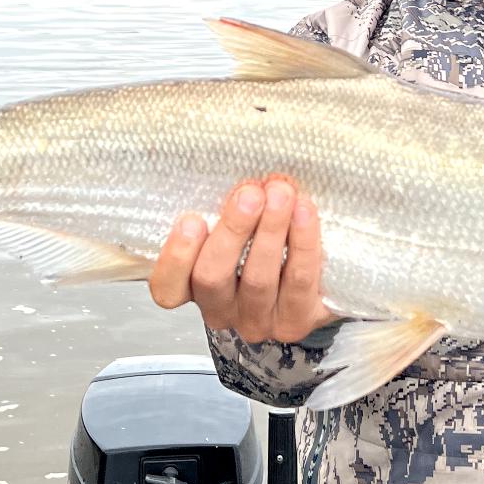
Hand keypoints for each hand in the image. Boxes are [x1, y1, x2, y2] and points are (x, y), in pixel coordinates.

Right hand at [148, 177, 330, 343]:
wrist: (315, 282)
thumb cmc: (263, 239)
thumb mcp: (236, 223)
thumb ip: (226, 205)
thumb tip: (234, 163)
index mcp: (194, 286)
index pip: (167, 288)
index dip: (175, 258)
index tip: (191, 219)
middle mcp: (222, 308)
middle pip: (212, 278)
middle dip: (232, 231)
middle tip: (249, 194)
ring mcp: (260, 320)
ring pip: (258, 280)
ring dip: (270, 231)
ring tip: (281, 193)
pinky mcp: (299, 319)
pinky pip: (299, 281)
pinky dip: (302, 243)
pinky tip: (304, 211)